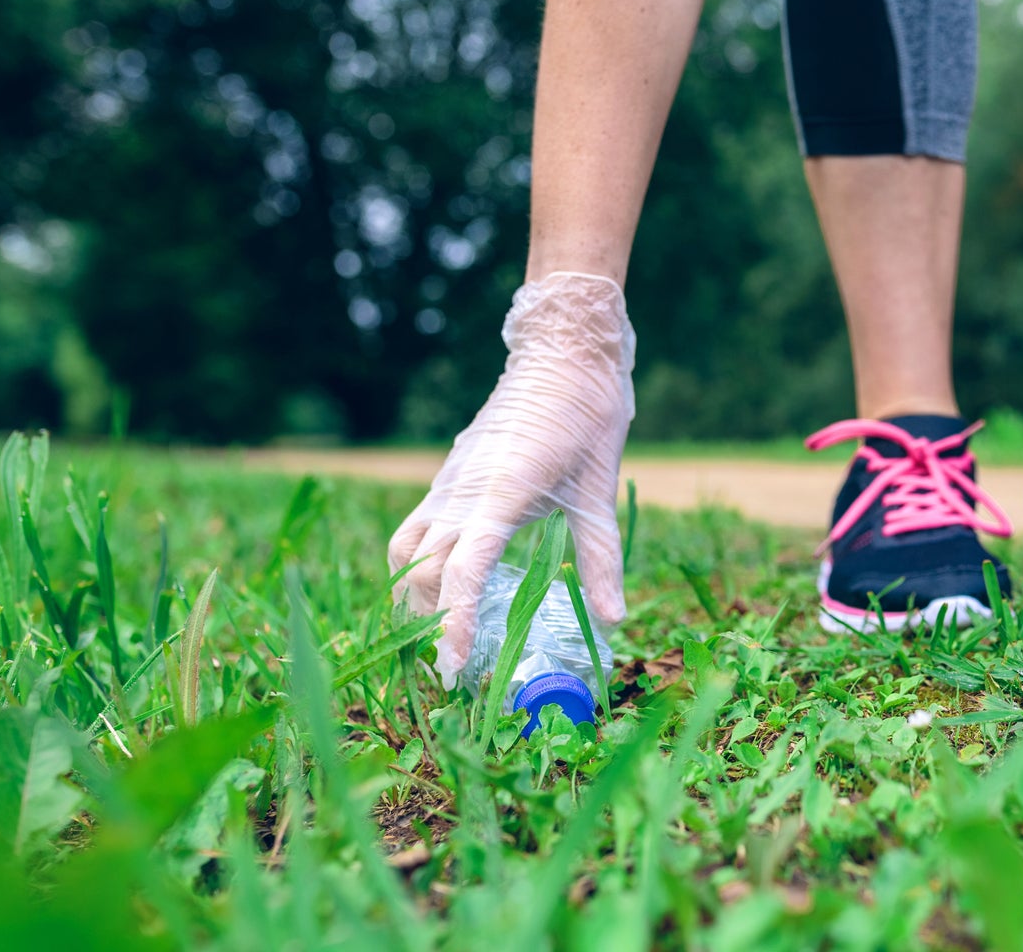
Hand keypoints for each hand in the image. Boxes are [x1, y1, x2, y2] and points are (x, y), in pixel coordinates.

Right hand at [389, 272, 634, 688]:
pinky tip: (447, 587)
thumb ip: (601, 559)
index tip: (456, 668)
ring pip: (407, 550)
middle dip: (428, 624)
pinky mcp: (450, 475)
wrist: (564, 352)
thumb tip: (615, 619)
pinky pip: (416, 528)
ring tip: (440, 634)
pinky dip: (420, 565)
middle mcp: (461, 491)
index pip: (462, 573)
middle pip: (421, 572)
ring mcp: (449, 481)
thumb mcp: (600, 491)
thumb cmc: (588, 416)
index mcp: (499, 495)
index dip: (454, 625)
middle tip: (452, 671)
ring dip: (414, 595)